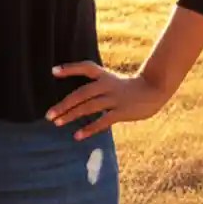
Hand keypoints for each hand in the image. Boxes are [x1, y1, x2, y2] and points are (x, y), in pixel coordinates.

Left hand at [46, 61, 173, 140]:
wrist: (154, 90)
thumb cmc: (128, 88)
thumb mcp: (112, 81)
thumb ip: (96, 87)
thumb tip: (74, 101)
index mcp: (105, 76)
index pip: (86, 67)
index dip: (70, 69)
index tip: (54, 72)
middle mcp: (107, 85)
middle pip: (82, 93)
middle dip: (64, 104)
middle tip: (49, 115)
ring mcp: (115, 98)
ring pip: (89, 107)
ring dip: (72, 115)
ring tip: (58, 123)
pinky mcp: (122, 112)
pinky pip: (102, 121)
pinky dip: (89, 129)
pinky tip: (77, 136)